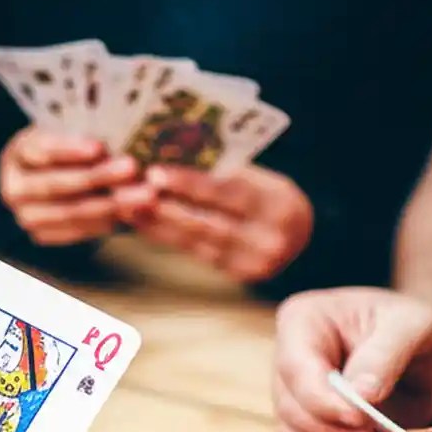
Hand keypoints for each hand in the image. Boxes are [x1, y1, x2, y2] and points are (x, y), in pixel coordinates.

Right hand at [0, 127, 139, 245]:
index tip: (99, 147)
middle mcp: (14, 189)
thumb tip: (120, 141)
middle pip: (57, 184)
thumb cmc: (63, 145)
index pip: (42, 150)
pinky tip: (132, 212)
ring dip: (110, 204)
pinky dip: (106, 222)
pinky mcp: (43, 236)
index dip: (70, 149)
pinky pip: (78, 231)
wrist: (45, 175)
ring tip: (144, 194)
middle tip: (132, 168)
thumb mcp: (66, 130)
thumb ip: (86, 137)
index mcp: (18, 153)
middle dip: (97, 177)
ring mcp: (26, 217)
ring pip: (71, 212)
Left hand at [114, 164, 311, 281]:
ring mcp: (254, 262)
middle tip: (127, 192)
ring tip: (124, 206)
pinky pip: (194, 254)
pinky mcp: (238, 275)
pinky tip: (141, 223)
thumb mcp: (261, 178)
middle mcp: (269, 238)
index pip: (228, 192)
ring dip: (155, 223)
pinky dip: (165, 237)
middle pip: (207, 222)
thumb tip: (169, 156)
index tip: (154, 173)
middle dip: (162, 207)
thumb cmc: (272, 196)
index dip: (189, 183)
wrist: (307, 237)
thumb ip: (224, 171)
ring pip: (195, 241)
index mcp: (278, 203)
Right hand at [273, 287, 431, 431]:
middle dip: (333, 430)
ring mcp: (294, 391)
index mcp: (303, 321)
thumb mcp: (410, 326)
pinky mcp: (308, 420)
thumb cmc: (414, 324)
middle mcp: (288, 356)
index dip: (323, 399)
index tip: (360, 419)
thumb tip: (361, 396)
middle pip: (292, 404)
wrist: (428, 344)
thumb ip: (383, 356)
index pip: (297, 368)